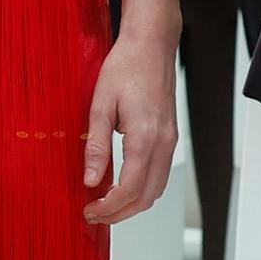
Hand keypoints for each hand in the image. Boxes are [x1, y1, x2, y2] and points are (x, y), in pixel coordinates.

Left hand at [87, 0, 181, 224]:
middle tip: (94, 215)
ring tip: (106, 205)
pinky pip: (161, 173)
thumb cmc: (126, 67)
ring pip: (157, 188)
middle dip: (120, 213)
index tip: (89, 212)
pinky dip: (143, 188)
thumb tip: (90, 180)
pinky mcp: (170, 135)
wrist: (151, 45)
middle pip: (147, 197)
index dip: (109, 208)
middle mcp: (163, 143)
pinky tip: (122, 185)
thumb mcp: (100, 105)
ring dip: (133, 203)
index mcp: (145, 138)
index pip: (129, 190)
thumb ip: (97, 146)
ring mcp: (170, 140)